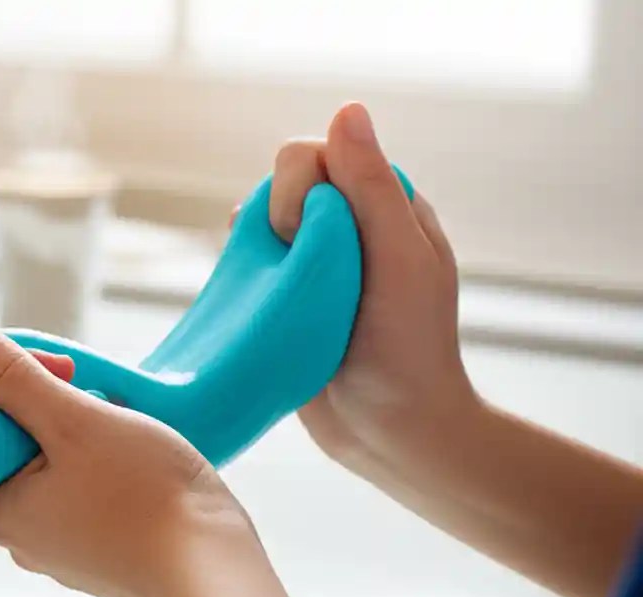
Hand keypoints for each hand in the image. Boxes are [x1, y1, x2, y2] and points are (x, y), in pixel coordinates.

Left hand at [0, 325, 263, 596]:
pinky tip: (138, 454)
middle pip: (13, 448)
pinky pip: (89, 490)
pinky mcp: (103, 550)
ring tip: (121, 423)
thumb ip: (16, 381)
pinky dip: (105, 463)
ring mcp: (65, 549)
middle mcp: (23, 540)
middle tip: (89, 390)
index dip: (4, 391)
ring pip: (55, 466)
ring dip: (82, 432)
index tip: (48, 374)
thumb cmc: (147, 500)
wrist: (215, 570)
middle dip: (49, 407)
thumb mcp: (76, 422)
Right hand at [260, 103, 479, 471]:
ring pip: (260, 219)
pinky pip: (248, 261)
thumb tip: (345, 110)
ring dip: (257, 245)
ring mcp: (313, 263)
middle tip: (299, 272)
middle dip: (277, 216)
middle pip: (283, 181)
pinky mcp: (284, 298)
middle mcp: (348, 227)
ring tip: (276, 290)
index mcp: (386, 205)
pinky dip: (241, 270)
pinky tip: (250, 296)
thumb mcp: (401, 259)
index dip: (302, 185)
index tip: (312, 236)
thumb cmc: (410, 348)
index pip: (318, 153)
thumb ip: (371, 186)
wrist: (392, 432)